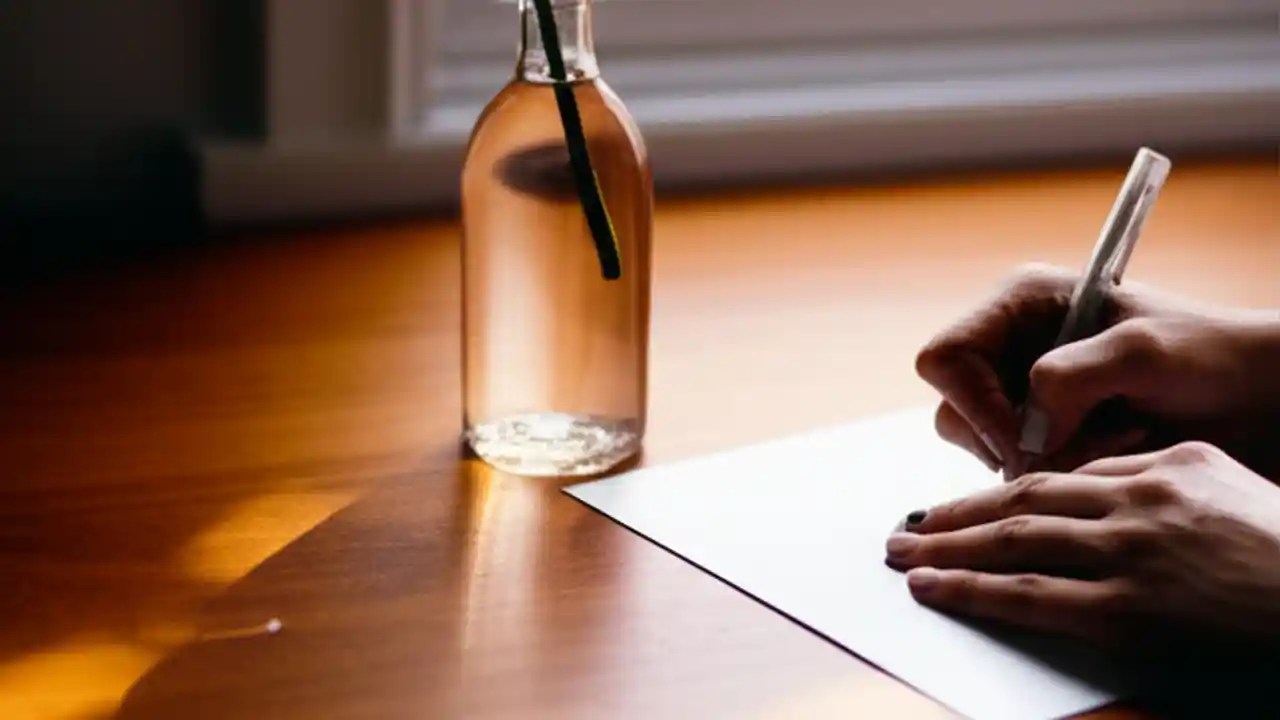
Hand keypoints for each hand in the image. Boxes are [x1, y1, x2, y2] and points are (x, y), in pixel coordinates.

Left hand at [885, 442, 1279, 652]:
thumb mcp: (1223, 487)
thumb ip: (1153, 479)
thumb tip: (1089, 484)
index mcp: (1159, 472)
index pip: (1054, 475)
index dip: (994, 492)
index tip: (956, 505)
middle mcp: (1135, 507)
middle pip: (1019, 502)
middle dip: (953, 516)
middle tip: (906, 525)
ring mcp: (1127, 560)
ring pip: (1011, 543)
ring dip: (946, 549)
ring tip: (902, 553)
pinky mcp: (1126, 615)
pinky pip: (1028, 598)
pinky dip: (971, 591)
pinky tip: (934, 589)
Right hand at [915, 264, 1279, 477]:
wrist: (1259, 399)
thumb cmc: (1211, 356)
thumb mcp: (1142, 352)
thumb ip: (1068, 376)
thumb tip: (1026, 427)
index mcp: (1019, 303)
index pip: (945, 358)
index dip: (976, 403)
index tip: (1027, 435)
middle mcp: (1010, 347)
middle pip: (953, 411)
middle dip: (1012, 439)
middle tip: (1080, 441)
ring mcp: (1024, 394)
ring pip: (981, 449)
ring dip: (1047, 459)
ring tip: (1115, 439)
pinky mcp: (1043, 435)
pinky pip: (1017, 473)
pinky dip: (1064, 473)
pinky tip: (1114, 451)